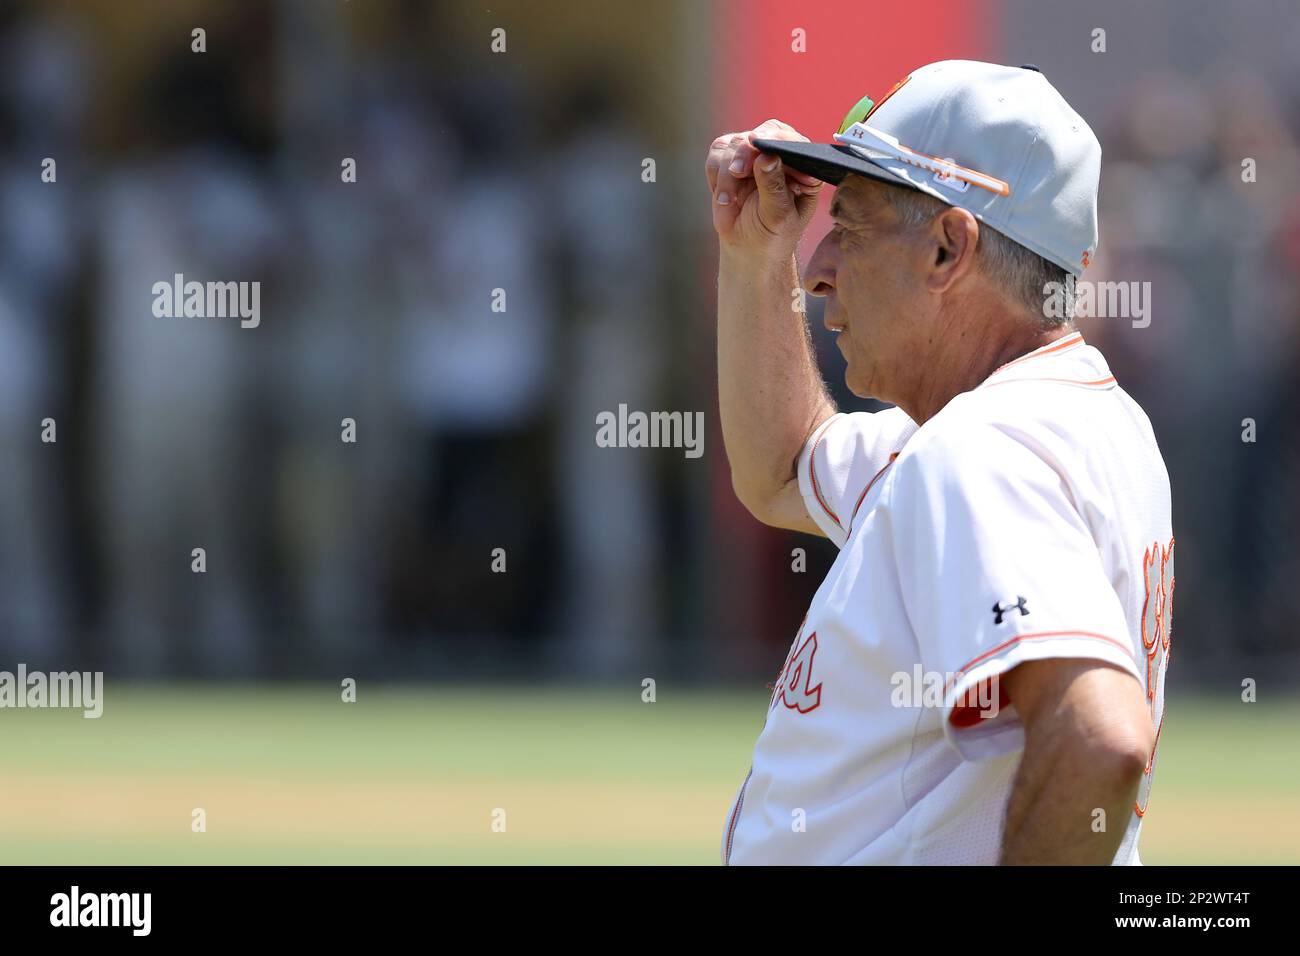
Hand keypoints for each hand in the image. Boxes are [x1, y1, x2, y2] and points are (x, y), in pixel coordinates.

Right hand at [705, 119, 824, 259]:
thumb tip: (766, 157)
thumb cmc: (772, 234)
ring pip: (734, 143)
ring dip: (727, 174)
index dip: (776, 139)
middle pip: (761, 134)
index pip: (792, 142)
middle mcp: (779, 155)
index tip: (758, 144)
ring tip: (729, 202)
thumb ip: (773, 187)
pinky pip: (717, 153)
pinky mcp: (730, 159)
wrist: (749, 247)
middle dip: (745, 152)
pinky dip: (716, 176)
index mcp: (802, 167)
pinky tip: (724, 198)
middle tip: (737, 171)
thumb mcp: (778, 216)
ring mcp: (754, 155)